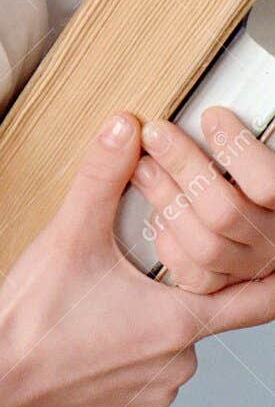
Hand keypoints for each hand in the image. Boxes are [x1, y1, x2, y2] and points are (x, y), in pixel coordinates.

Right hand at [0, 111, 274, 406]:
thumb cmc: (36, 318)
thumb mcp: (70, 235)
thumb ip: (102, 177)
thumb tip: (123, 129)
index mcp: (176, 320)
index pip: (255, 302)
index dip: (269, 279)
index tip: (273, 264)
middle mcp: (176, 365)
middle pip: (194, 315)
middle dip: (167, 292)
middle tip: (122, 275)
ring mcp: (153, 395)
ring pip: (166, 349)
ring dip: (143, 326)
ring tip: (97, 308)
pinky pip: (141, 381)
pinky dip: (123, 360)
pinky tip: (89, 340)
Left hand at [129, 105, 274, 293]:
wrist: (206, 248)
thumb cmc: (237, 193)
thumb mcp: (254, 170)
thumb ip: (238, 148)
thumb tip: (202, 115)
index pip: (268, 185)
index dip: (238, 151)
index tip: (210, 118)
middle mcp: (271, 240)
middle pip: (225, 212)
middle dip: (184, 167)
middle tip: (156, 134)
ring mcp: (247, 267)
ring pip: (206, 246)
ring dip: (167, 201)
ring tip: (143, 168)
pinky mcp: (221, 291)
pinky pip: (194, 276)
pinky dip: (170, 244)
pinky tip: (158, 215)